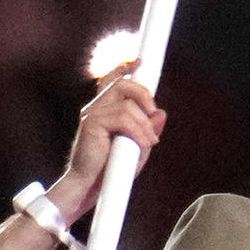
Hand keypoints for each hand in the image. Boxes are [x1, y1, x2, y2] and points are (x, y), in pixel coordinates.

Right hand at [55, 71, 162, 212]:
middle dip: (144, 95)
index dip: (124, 69)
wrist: (88, 188)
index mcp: (102, 110)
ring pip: (127, 104)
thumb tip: (161, 113)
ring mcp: (92, 114)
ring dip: (144, 124)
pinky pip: (123, 118)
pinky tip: (142, 143)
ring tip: (149, 142)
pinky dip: (138, 131)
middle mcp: (95, 108)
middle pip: (123, 85)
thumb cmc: (110, 170)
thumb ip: (148, 130)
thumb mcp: (136, 148)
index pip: (112, 82)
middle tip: (153, 113)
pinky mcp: (91, 123)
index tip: (139, 62)